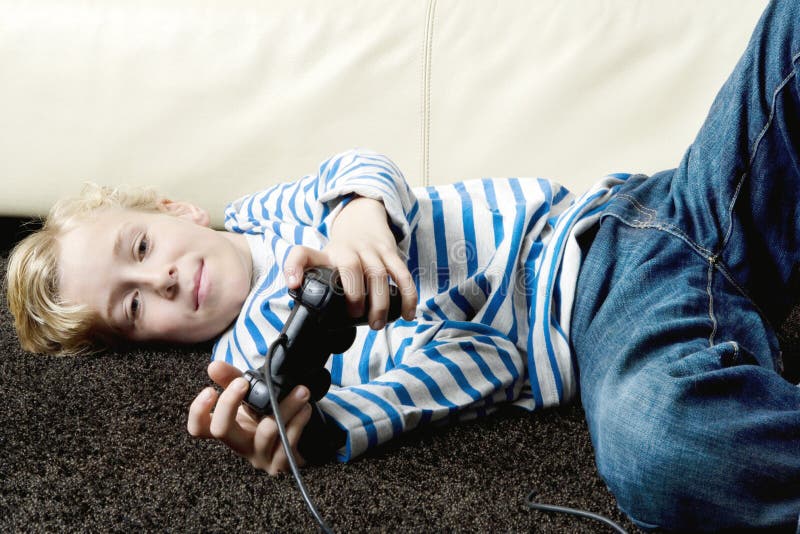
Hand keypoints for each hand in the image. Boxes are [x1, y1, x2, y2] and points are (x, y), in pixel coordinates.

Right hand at [187, 361, 312, 474]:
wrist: (298, 445)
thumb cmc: (267, 418)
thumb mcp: (250, 398)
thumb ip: (232, 380)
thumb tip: (214, 366)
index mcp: (228, 429)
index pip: (198, 428)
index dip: (197, 412)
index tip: (210, 390)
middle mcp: (240, 445)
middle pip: (222, 430)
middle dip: (230, 403)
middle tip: (243, 383)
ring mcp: (259, 457)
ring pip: (266, 432)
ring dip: (285, 407)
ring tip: (300, 391)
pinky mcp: (281, 463)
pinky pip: (288, 442)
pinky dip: (299, 421)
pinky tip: (305, 409)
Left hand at [284, 196, 417, 328]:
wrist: (362, 218)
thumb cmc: (341, 251)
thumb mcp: (323, 260)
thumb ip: (313, 281)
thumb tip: (305, 305)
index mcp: (325, 255)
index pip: (303, 254)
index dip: (294, 266)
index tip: (293, 284)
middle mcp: (347, 250)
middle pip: (350, 267)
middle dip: (354, 295)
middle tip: (356, 317)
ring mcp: (371, 250)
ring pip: (378, 273)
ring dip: (380, 302)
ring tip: (377, 324)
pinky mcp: (390, 253)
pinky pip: (402, 274)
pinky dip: (407, 295)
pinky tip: (407, 314)